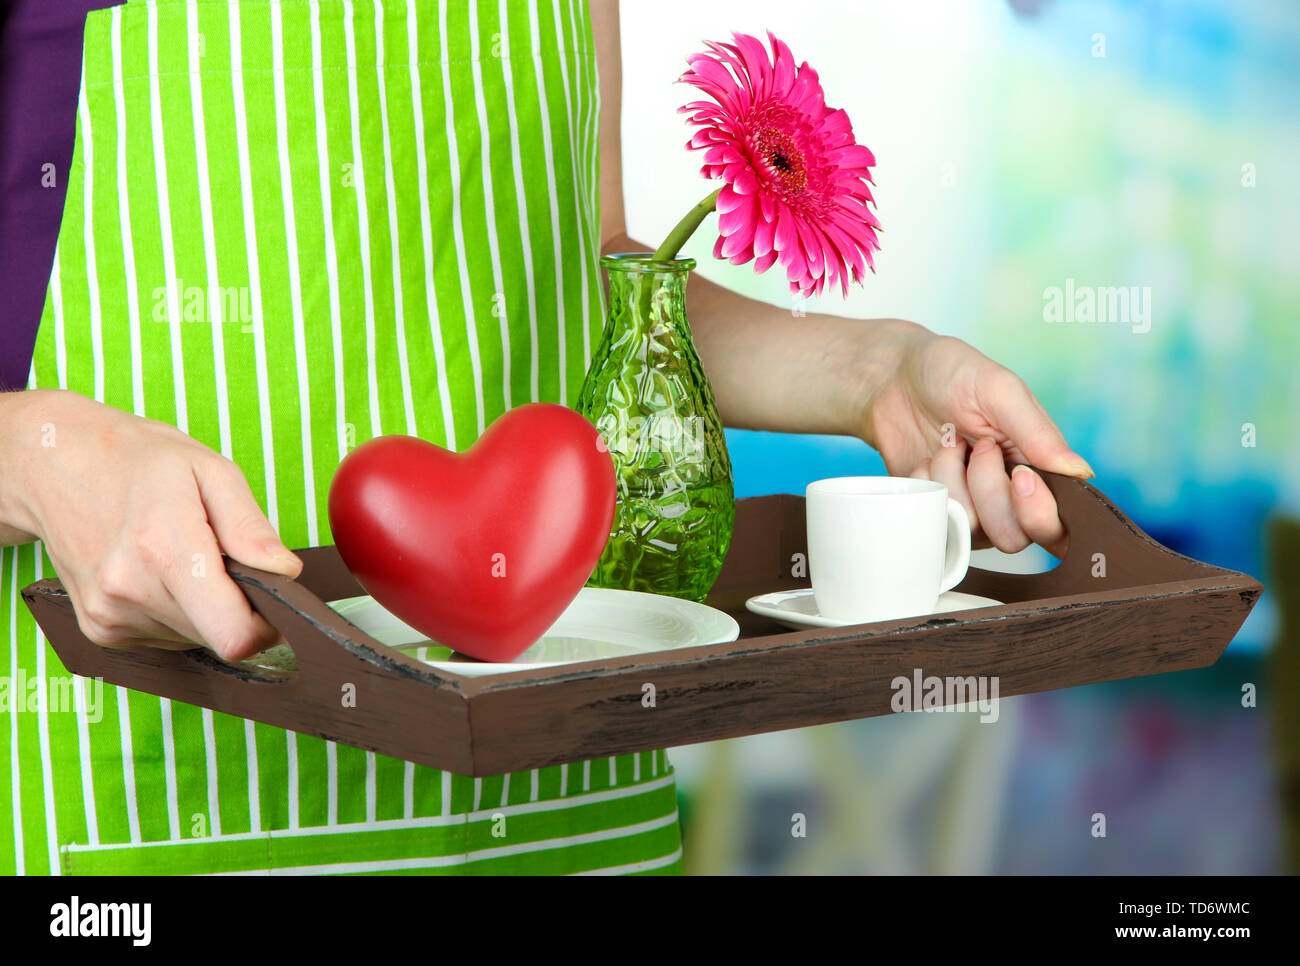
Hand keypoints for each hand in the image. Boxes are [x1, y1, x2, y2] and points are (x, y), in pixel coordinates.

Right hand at [0, 389, 301, 660]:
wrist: (58, 465)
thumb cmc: (140, 462)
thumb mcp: (212, 471)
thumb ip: (251, 528)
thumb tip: (284, 573)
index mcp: (165, 549)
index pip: (234, 635)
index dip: (267, 628)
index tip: (274, 602)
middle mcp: (131, 591)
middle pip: (219, 638)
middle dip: (237, 606)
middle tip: (224, 560)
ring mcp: (109, 615)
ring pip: (194, 639)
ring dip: (205, 608)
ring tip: (184, 557)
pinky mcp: (100, 629)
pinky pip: (165, 637)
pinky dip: (177, 611)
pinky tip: (160, 572)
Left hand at [861, 330, 1092, 558]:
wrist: (892, 378)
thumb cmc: (951, 374)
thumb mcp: (999, 389)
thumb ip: (1039, 433)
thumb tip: (1080, 473)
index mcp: (1039, 466)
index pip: (1059, 523)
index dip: (1038, 510)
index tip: (1018, 474)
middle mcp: (1009, 496)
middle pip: (1015, 537)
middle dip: (989, 491)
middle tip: (978, 446)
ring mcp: (970, 508)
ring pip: (972, 530)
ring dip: (952, 480)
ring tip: (947, 443)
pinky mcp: (936, 510)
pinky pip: (936, 521)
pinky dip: (927, 487)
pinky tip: (924, 460)